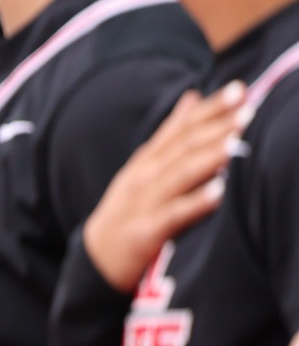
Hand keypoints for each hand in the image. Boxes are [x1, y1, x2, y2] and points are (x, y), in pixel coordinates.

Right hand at [83, 83, 244, 292]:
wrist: (98, 256)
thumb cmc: (130, 209)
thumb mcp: (144, 166)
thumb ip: (171, 132)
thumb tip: (194, 96)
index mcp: (148, 159)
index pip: (181, 127)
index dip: (210, 108)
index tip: (239, 89)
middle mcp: (144, 175)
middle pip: (183, 147)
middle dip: (216, 127)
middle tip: (248, 110)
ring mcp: (143, 202)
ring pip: (179, 175)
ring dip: (209, 158)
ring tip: (237, 142)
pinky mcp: (145, 231)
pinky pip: (173, 215)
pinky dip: (195, 203)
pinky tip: (219, 193)